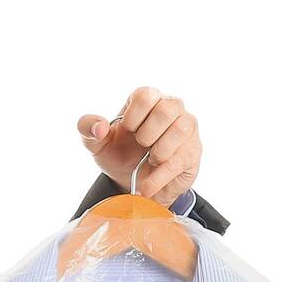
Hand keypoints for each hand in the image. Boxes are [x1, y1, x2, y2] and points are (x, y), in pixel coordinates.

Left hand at [78, 88, 201, 207]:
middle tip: (140, 146)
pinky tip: (147, 186)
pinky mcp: (193, 151)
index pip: (145, 96)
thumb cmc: (120, 156)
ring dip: (159, 151)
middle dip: (147, 135)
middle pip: (166, 109)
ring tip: (149, 161)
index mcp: (147, 100)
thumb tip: (99, 127)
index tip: (128, 133)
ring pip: (181, 129)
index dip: (132, 118)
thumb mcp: (97, 144)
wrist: (136, 185)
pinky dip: (159, 177)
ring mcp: (186, 127)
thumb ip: (88, 129)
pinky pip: (181, 159)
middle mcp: (171, 107)